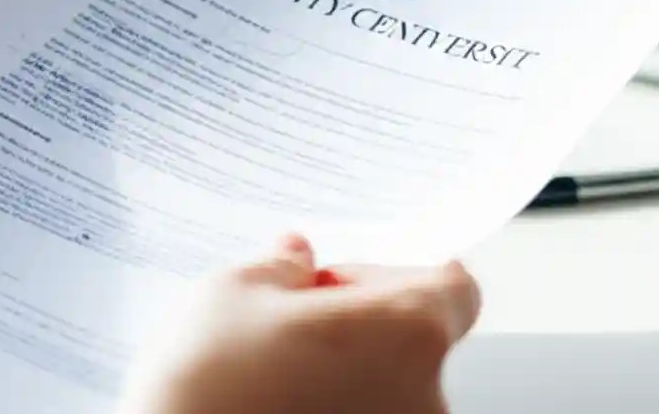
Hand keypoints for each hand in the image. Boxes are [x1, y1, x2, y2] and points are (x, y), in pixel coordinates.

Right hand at [122, 235, 479, 413]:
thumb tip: (295, 260)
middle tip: (289, 317)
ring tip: (270, 367)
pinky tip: (272, 402)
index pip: (453, 288)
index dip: (395, 273)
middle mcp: (423, 397)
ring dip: (343, 369)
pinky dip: (329, 407)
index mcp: (407, 332)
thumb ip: (281, 269)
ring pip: (386, 386)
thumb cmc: (204, 387)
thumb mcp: (234, 292)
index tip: (348, 276)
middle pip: (416, 339)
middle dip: (358, 320)